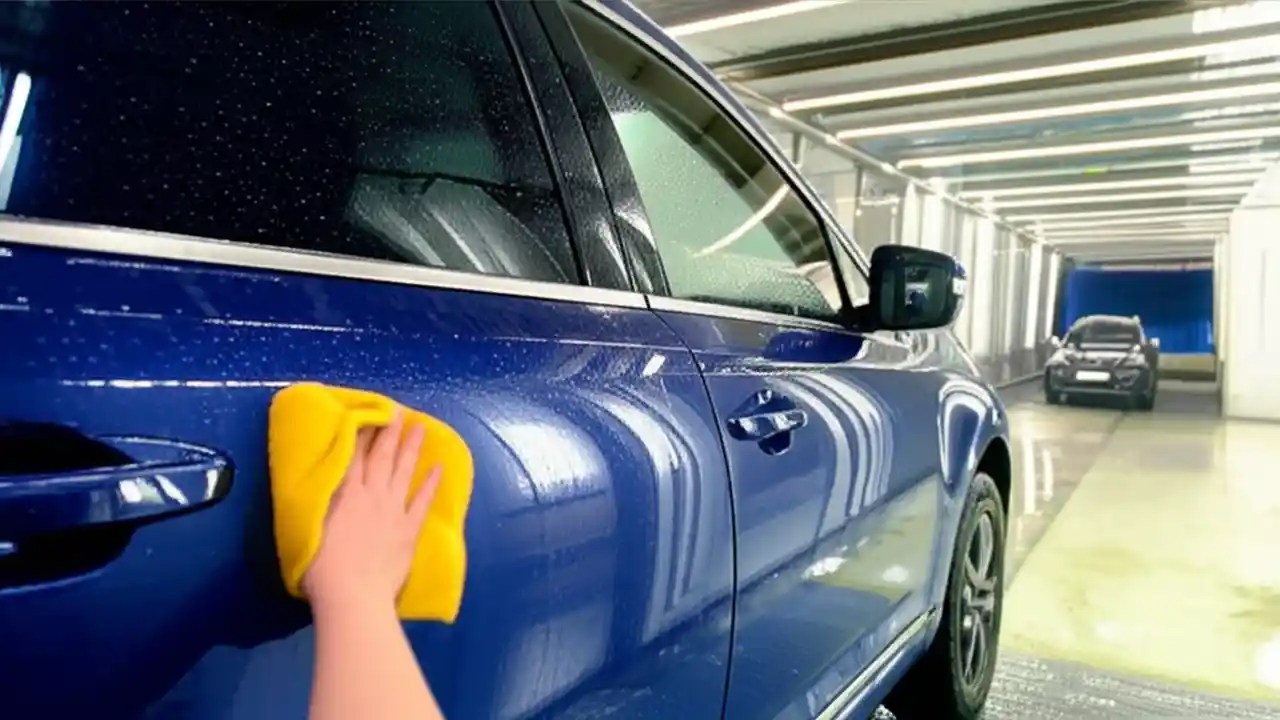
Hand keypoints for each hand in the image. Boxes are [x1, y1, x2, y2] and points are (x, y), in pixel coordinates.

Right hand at [303, 409, 439, 613]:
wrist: (353, 595)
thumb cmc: (321, 570)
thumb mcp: (309, 528)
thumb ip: (317, 504)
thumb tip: (320, 487)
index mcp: (344, 495)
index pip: (354, 456)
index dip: (362, 434)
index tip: (370, 414)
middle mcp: (371, 496)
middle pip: (381, 458)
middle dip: (389, 432)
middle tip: (398, 410)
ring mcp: (393, 511)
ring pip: (404, 472)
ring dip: (412, 448)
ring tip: (420, 427)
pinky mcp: (409, 530)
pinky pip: (423, 501)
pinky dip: (431, 483)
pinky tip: (440, 467)